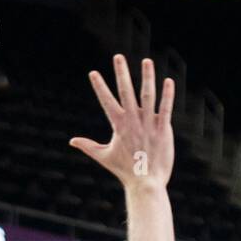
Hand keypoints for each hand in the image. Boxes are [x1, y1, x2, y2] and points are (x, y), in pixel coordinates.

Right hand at [70, 55, 174, 188]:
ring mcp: (149, 125)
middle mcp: (133, 122)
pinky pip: (166, 109)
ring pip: (148, 96)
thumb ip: (88, 146)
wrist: (146, 184)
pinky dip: (167, 95)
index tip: (92, 72)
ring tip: (146, 60)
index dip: (99, 87)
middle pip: (126, 92)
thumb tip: (71, 141)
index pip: (107, 102)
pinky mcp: (163, 130)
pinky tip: (168, 81)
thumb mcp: (104, 157)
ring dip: (147, 77)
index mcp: (119, 126)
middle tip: (117, 56)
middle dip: (121, 74)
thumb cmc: (125, 171)